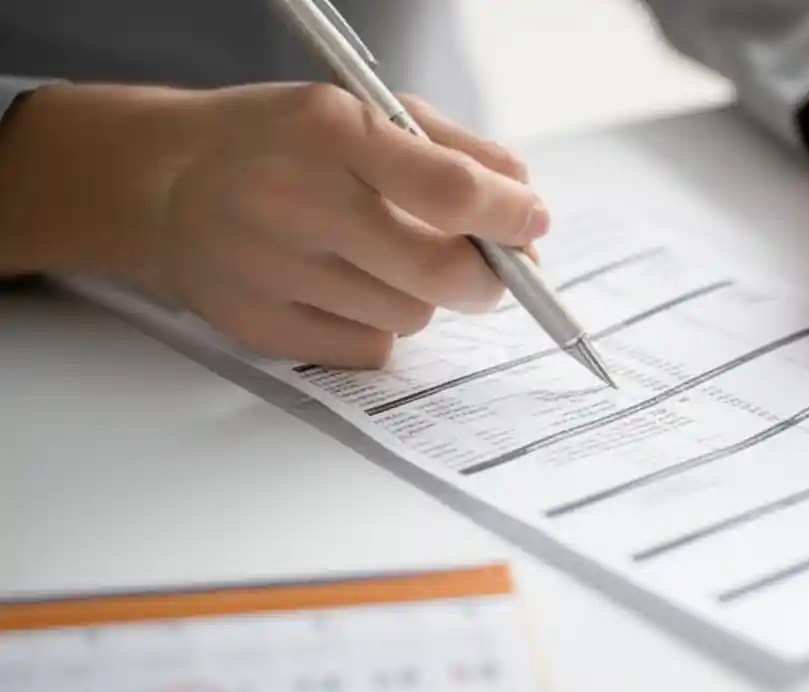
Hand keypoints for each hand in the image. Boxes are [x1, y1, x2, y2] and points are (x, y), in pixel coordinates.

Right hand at [0, 83, 545, 367]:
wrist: (164, 184)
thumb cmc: (280, 143)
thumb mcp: (362, 112)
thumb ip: (454, 150)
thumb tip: (526, 203)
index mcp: (330, 130)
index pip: (450, 189)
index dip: (510, 215)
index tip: (533, 223)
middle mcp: (296, 200)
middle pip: (440, 272)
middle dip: (489, 278)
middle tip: (492, 268)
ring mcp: (272, 270)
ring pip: (411, 316)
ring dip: (425, 296)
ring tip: (386, 260)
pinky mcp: (261, 326)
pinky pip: (369, 350)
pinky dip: (381, 326)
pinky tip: (347, 288)